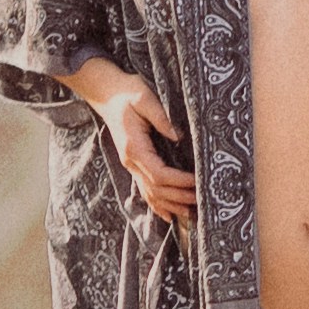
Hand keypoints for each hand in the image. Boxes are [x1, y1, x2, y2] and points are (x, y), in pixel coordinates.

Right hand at [96, 81, 195, 222]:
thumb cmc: (127, 93)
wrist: (107, 94)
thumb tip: (178, 136)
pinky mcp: (133, 164)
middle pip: (156, 188)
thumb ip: (161, 117)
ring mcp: (130, 165)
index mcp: (134, 147)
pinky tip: (168, 216)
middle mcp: (131, 161)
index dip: (179, 181)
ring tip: (191, 213)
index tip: (197, 181)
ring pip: (150, 193)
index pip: (158, 173)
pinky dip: (157, 205)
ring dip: (170, 205)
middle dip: (179, 196)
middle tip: (202, 200)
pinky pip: (144, 189)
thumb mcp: (144, 98)